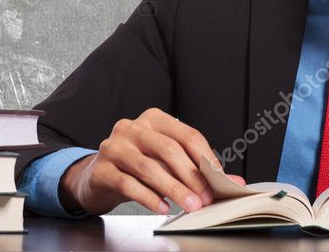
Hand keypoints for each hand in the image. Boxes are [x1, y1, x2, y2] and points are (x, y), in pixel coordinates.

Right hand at [59, 107, 245, 215]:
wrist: (96, 177)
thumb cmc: (136, 166)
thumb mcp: (164, 161)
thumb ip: (195, 168)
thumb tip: (232, 182)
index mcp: (153, 119)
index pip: (186, 134)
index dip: (205, 158)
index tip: (218, 180)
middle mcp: (133, 127)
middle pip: (169, 149)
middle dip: (191, 176)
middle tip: (205, 198)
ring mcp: (115, 146)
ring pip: (149, 167)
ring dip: (173, 189)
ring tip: (189, 205)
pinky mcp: (102, 169)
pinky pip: (128, 184)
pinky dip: (149, 198)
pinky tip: (162, 208)